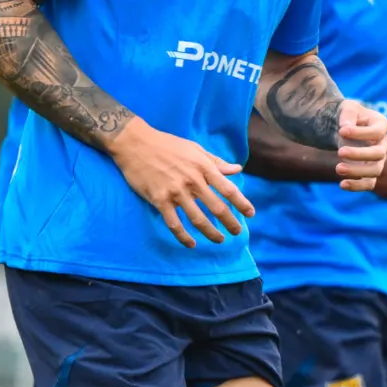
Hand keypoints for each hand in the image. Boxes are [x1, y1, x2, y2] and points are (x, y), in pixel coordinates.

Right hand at [111, 118, 253, 246]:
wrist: (136, 143)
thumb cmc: (168, 145)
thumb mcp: (195, 149)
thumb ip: (216, 162)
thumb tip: (237, 169)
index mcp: (203, 167)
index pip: (228, 189)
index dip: (242, 203)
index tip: (251, 214)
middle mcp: (193, 181)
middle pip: (217, 208)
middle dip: (230, 223)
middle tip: (237, 232)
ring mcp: (176, 192)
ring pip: (198, 219)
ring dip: (211, 233)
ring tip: (219, 240)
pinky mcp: (159, 200)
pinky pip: (174, 224)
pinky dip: (184, 237)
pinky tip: (192, 243)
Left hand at [335, 100, 386, 192]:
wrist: (343, 129)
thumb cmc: (348, 116)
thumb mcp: (347, 108)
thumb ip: (348, 114)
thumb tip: (346, 126)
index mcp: (382, 125)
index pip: (377, 132)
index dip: (360, 133)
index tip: (341, 131)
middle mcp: (383, 143)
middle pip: (378, 154)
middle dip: (359, 155)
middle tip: (339, 152)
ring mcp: (378, 159)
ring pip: (375, 170)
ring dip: (357, 171)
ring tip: (338, 168)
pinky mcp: (369, 172)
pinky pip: (369, 183)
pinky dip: (357, 186)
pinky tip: (342, 184)